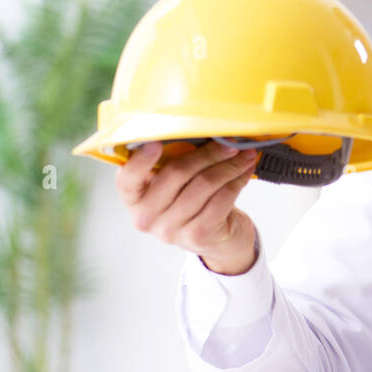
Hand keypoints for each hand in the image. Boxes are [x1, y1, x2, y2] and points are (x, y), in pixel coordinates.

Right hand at [115, 140, 260, 274]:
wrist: (216, 239)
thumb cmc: (192, 202)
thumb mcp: (174, 184)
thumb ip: (173, 161)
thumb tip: (203, 131)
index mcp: (134, 198)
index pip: (127, 179)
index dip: (140, 161)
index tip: (156, 142)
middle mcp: (146, 217)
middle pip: (176, 173)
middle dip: (208, 153)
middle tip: (230, 142)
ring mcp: (170, 230)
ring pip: (204, 184)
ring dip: (229, 165)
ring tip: (244, 154)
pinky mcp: (198, 236)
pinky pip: (221, 199)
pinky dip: (237, 181)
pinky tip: (245, 172)